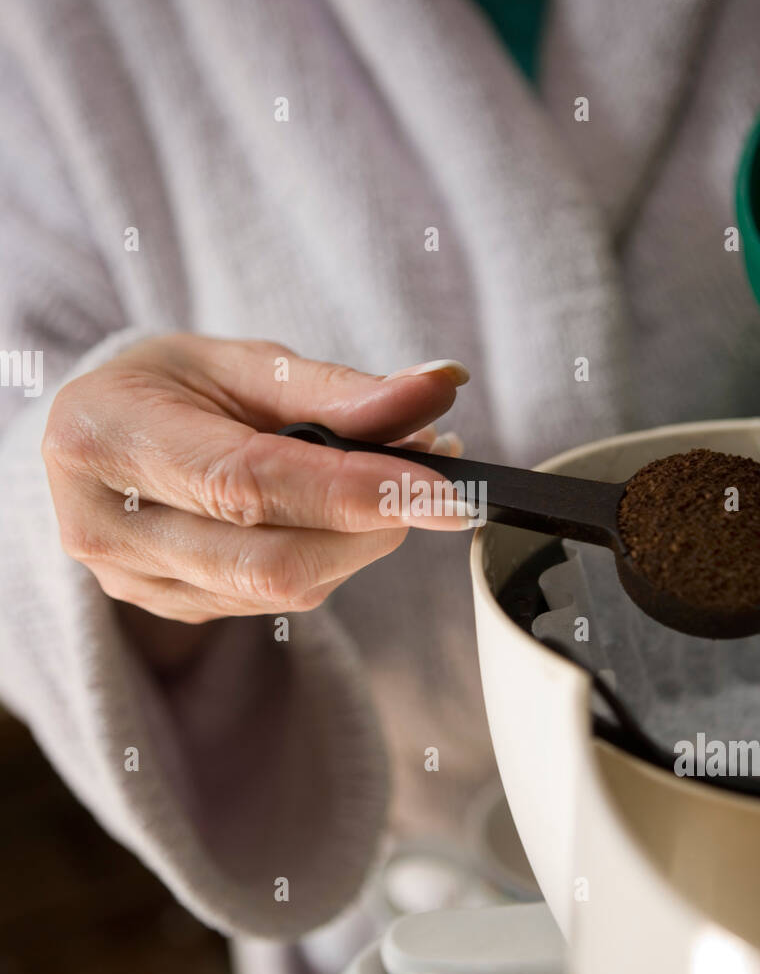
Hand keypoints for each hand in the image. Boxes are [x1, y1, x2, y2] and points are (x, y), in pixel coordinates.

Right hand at [42, 334, 468, 630]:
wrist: (105, 433)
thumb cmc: (170, 385)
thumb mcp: (243, 363)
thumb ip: (336, 388)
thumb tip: (437, 389)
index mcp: (104, 436)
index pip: (247, 482)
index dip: (353, 491)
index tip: (443, 489)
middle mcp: (102, 522)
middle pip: (269, 560)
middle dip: (370, 528)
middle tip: (432, 486)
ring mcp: (131, 580)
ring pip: (280, 592)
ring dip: (358, 543)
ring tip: (388, 484)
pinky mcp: (167, 610)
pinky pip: (271, 603)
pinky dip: (326, 559)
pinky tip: (336, 517)